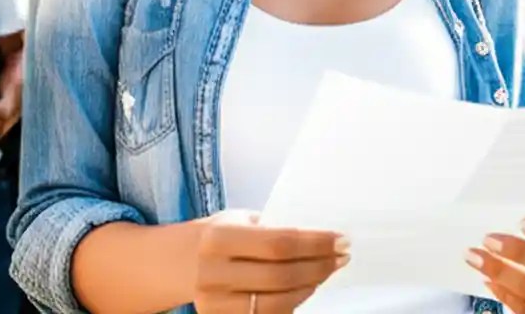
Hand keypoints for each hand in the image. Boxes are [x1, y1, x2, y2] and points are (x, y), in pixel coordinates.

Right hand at [193, 210, 348, 312]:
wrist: (182, 263)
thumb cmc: (221, 236)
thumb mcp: (240, 220)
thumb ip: (274, 229)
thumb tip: (323, 237)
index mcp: (219, 238)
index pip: (279, 243)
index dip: (315, 244)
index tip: (341, 239)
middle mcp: (213, 273)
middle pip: (281, 275)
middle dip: (319, 266)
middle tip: (342, 256)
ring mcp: (215, 303)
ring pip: (278, 302)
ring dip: (311, 286)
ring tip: (327, 271)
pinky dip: (293, 302)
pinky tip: (306, 288)